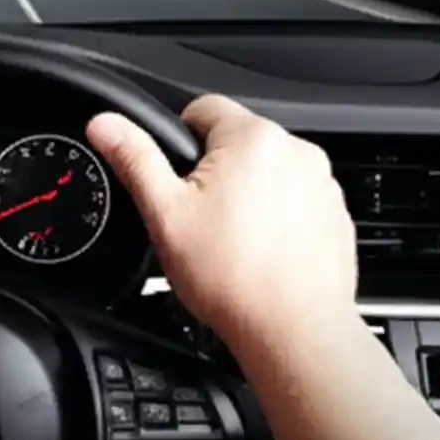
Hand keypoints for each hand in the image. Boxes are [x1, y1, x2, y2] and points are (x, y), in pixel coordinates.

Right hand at [86, 96, 356, 351]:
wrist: (294, 332)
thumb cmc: (234, 278)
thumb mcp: (165, 213)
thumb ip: (135, 159)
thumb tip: (105, 123)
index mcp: (252, 138)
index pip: (203, 108)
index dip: (177, 141)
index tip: (175, 180)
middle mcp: (296, 152)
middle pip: (236, 143)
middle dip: (212, 173)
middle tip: (197, 219)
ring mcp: (322, 184)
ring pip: (266, 173)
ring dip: (247, 194)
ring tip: (231, 241)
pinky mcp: (335, 215)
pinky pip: (294, 201)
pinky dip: (276, 218)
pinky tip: (259, 252)